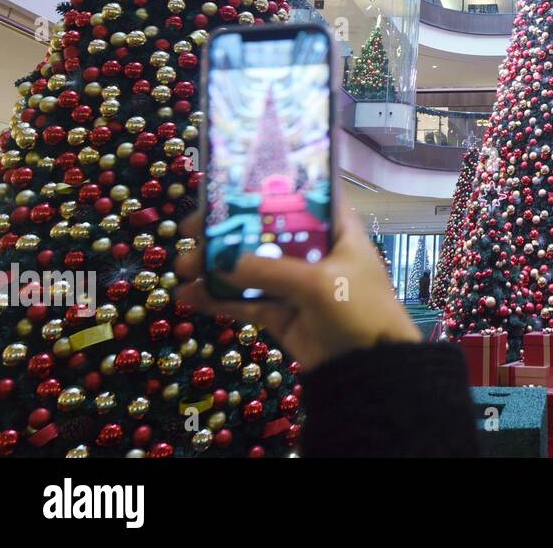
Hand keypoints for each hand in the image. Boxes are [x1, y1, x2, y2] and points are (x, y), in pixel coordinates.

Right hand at [175, 204, 422, 369]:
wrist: (370, 370)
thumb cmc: (359, 311)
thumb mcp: (318, 284)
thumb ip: (269, 270)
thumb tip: (216, 263)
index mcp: (336, 229)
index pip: (303, 193)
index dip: (269, 184)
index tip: (229, 182)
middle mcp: (314, 249)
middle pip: (265, 229)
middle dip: (227, 229)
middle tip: (191, 228)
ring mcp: (295, 281)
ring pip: (249, 265)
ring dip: (215, 265)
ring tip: (183, 268)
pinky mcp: (280, 311)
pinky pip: (244, 299)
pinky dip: (217, 298)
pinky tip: (189, 295)